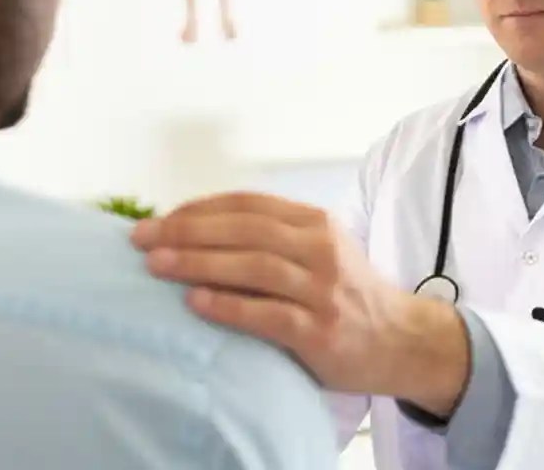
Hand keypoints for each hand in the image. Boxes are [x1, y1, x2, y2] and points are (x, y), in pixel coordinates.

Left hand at [131, 192, 469, 414]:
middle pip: (245, 230)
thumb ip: (272, 238)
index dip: (199, 208)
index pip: (248, 204)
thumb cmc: (346, 294)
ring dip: (199, 263)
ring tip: (157, 265)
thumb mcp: (319, 250)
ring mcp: (322, 290)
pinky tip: (196, 302)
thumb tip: (196, 231)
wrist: (401, 339)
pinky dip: (229, 306)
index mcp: (315, 223)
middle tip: (142, 239)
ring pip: (254, 267)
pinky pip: (268, 315)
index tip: (160, 219)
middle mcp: (321, 250)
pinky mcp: (320, 331)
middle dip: (187, 231)